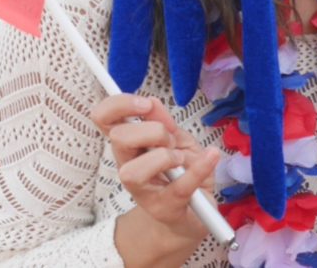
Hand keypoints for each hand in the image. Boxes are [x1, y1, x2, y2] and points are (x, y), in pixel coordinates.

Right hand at [94, 94, 220, 244]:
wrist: (194, 214)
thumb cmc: (182, 173)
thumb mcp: (178, 140)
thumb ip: (165, 122)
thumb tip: (152, 102)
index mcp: (129, 146)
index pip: (104, 119)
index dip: (118, 105)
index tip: (145, 104)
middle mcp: (128, 167)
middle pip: (119, 138)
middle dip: (151, 130)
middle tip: (170, 139)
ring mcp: (143, 191)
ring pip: (131, 171)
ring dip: (162, 156)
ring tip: (180, 159)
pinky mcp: (164, 208)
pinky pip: (178, 187)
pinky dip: (198, 168)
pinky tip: (212, 156)